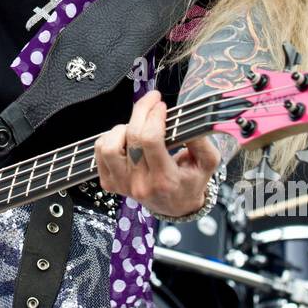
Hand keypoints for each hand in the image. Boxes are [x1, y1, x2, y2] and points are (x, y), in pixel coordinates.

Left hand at [94, 89, 220, 217]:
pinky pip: (100, 152)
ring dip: (123, 128)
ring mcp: (122, 184)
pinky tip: (125, 137)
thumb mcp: (207, 163)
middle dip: (141, 111)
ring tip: (137, 125)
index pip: (151, 140)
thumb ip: (202, 142)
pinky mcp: (110, 183)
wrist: (175, 206)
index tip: (161, 106)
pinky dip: (109, 138)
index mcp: (165, 180)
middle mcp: (141, 184)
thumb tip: (188, 122)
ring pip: (109, 146)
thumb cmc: (190, 182)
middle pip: (132, 137)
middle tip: (151, 101)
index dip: (154, 117)